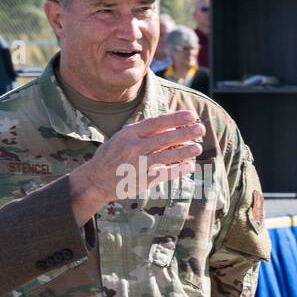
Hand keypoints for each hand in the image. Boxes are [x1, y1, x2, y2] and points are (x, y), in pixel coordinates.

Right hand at [68, 110, 203, 223]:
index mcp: (129, 134)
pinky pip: (163, 174)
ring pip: (165, 156)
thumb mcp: (123, 137)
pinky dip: (176, 170)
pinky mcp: (141, 180)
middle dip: (184, 133)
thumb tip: (169, 125)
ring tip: (198, 147)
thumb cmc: (112, 155)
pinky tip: (188, 166)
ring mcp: (137, 165)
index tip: (191, 116)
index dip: (175, 118)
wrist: (95, 180)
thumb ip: (144, 131)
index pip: (156, 123)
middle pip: (163, 138)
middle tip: (200, 129)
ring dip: (183, 151)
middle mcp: (133, 148)